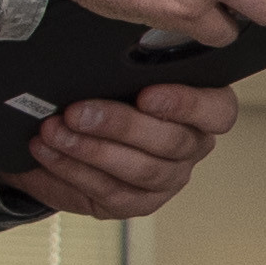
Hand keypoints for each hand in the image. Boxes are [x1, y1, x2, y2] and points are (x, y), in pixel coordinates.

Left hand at [14, 83, 232, 219]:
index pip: (218, 111)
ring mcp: (166, 180)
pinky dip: (71, 171)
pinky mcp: (136, 204)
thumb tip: (103, 60)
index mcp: (203, 111)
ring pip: (138, 171)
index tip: (145, 95)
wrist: (80, 130)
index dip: (186, 105)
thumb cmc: (112, 93)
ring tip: (53, 132)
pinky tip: (47, 153)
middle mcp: (192, 148)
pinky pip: (107, 192)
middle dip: (119, 126)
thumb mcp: (126, 74)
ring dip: (89, 150)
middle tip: (76, 112)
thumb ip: (128, 68)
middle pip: (170, 142)